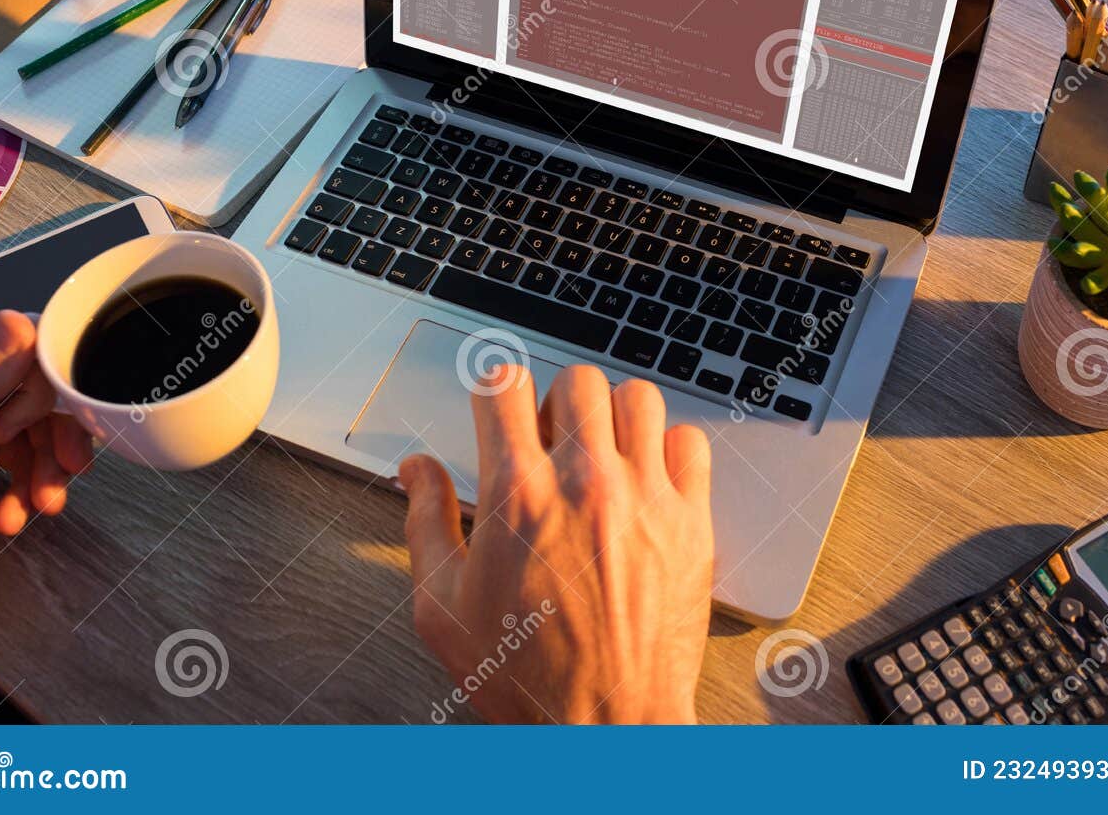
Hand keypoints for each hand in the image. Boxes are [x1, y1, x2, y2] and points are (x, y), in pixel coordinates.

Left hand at [0, 311, 93, 601]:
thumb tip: (20, 322)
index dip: (43, 380)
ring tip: (42, 506)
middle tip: (67, 471)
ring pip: (40, 421)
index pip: (16, 338)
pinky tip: (13, 515)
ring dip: (48, 466)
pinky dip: (31, 485)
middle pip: (36, 382)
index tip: (43, 427)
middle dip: (55, 431)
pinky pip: (29, 452)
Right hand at [400, 364, 712, 723]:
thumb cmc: (526, 678)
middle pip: (577, 378)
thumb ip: (425, 523)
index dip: (494, 388)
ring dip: (614, 416)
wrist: (610, 728)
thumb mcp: (442, 607)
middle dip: (556, 402)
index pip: (503, 383)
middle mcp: (584, 484)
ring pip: (638, 397)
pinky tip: (647, 479)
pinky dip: (669, 449)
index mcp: (517, 497)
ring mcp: (644, 498)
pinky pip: (691, 441)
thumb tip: (416, 468)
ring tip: (600, 455)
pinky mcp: (691, 521)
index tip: (497, 408)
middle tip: (549, 445)